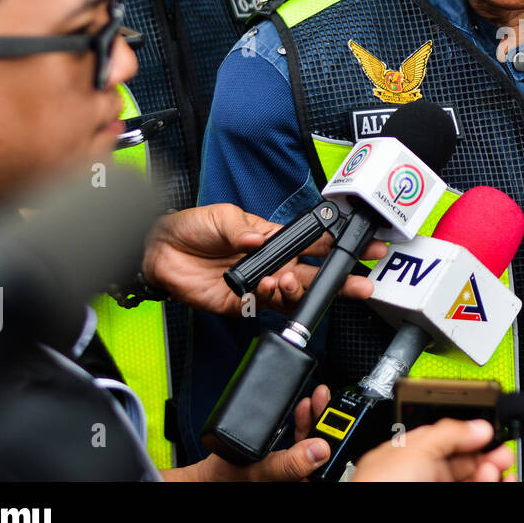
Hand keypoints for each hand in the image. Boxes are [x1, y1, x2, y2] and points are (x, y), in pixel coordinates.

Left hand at [141, 204, 386, 314]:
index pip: (313, 242)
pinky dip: (274, 298)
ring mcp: (259, 284)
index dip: (338, 244)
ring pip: (295, 293)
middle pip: (313, 274)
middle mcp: (271, 262)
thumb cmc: (192, 228)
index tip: (363, 245)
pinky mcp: (243, 303)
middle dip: (340, 278)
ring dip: (302, 288)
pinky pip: (268, 305)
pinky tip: (271, 287)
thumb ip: (244, 229)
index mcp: (272, 237)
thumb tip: (261, 239)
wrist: (160, 251)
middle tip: (362, 282)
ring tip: (294, 281)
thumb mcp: (222, 217)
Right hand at [166, 386, 332, 480]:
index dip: (331, 434)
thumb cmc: (227, 477)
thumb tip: (321, 450)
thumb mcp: (258, 468)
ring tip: (311, 400)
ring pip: (310, 441)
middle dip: (321, 419)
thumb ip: (289, 463)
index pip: (326, 460)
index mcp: (299, 481)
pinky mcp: (283, 458)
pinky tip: (300, 411)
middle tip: (321, 397)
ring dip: (312, 418)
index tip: (331, 413)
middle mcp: (298, 475)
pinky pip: (298, 440)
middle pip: (320, 446)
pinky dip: (300, 423)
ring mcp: (291, 467)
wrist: (207, 476)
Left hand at [351, 419, 515, 481]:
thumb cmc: (379, 485)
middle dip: (485, 451)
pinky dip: (487, 481)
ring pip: (470, 477)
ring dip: (489, 468)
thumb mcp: (416, 447)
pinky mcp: (444, 502)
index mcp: (404, 453)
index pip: (443, 436)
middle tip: (502, 448)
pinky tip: (493, 476)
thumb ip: (449, 432)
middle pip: (461, 459)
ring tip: (498, 464)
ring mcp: (432, 489)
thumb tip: (478, 425)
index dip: (468, 431)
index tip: (489, 429)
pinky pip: (473, 488)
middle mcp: (418, 474)